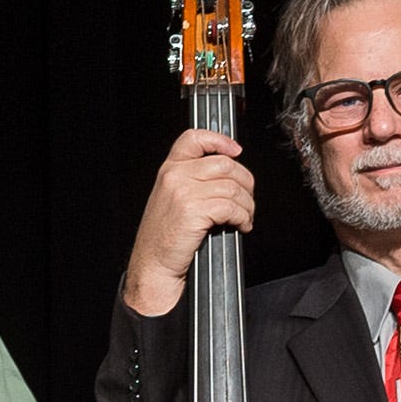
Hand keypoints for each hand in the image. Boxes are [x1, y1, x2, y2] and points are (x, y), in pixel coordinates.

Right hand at [121, 128, 254, 316]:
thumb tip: (228, 175)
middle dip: (245, 183)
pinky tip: (241, 225)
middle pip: (225, 164)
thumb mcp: (172, 199)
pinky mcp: (193, 210)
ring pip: (233, 187)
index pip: (195, 138)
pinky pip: (232, 207)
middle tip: (247, 200)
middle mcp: (175, 175)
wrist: (153, 264)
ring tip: (245, 217)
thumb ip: (193, 181)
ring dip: (247, 205)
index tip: (236, 151)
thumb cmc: (166, 237)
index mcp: (170, 169)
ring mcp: (183, 191)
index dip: (220, 140)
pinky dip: (243, 217)